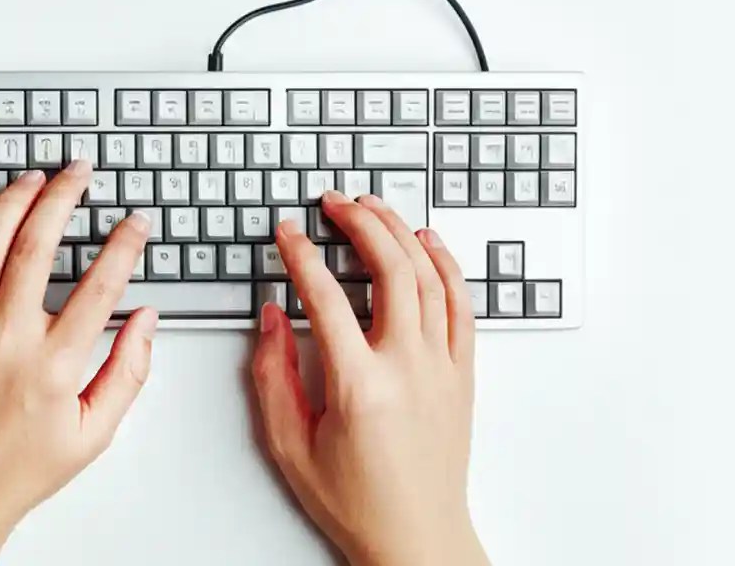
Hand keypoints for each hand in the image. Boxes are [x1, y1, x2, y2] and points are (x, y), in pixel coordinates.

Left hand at [0, 163, 155, 565]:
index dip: (123, 245)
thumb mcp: (93, 434)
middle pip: (37, 247)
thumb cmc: (19, 471)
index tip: (134, 223)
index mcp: (55, 366)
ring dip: (11, 203)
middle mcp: (7, 342)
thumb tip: (146, 322)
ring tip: (32, 178)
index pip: (100, 286)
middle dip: (63, 198)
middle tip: (78, 173)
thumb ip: (128, 373)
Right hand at [252, 191, 487, 565]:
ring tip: (374, 207)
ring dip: (400, 232)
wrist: (418, 536)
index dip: (301, 254)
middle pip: (389, 269)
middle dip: (359, 223)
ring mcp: (442, 367)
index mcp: (359, 385)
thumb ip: (272, 375)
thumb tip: (272, 317)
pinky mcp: (462, 373)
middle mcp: (408, 367)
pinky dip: (446, 265)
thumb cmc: (356, 500)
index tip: (288, 232)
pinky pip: (461, 304)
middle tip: (335, 202)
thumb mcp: (289, 445)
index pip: (325, 296)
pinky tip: (428, 243)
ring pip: (428, 277)